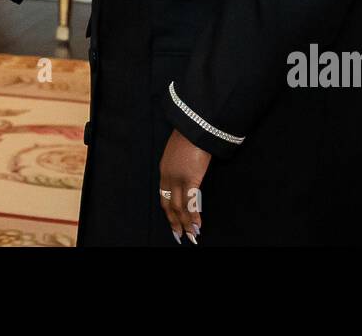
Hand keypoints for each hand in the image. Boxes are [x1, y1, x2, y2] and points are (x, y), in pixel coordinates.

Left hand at [158, 128, 210, 243]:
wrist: (193, 124)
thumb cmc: (190, 134)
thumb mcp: (179, 150)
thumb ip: (180, 162)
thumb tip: (189, 169)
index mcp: (164, 169)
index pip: (164, 195)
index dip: (168, 211)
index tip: (173, 221)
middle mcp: (168, 176)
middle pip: (169, 205)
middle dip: (175, 222)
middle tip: (180, 236)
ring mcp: (178, 178)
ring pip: (179, 208)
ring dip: (186, 224)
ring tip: (191, 236)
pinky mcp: (191, 178)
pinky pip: (191, 203)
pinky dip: (194, 216)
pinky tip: (198, 225)